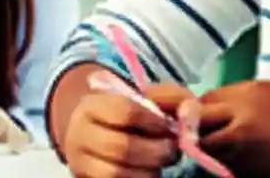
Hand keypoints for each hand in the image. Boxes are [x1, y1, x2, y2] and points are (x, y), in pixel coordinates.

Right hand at [62, 81, 190, 177]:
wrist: (98, 134)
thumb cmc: (131, 116)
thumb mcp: (151, 99)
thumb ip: (176, 100)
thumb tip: (190, 115)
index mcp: (92, 105)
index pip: (125, 112)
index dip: (155, 123)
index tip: (170, 128)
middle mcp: (79, 132)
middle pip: (121, 147)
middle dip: (156, 152)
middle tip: (171, 151)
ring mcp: (79, 161)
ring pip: (116, 173)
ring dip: (149, 172)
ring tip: (159, 164)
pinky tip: (148, 174)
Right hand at [198, 80, 269, 175]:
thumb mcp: (258, 171)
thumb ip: (228, 161)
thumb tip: (207, 157)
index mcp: (239, 139)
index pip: (193, 138)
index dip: (190, 145)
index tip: (191, 150)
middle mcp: (240, 110)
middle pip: (195, 112)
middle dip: (193, 123)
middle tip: (198, 136)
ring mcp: (252, 92)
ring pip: (210, 96)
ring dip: (208, 109)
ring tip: (219, 123)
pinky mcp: (263, 83)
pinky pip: (232, 89)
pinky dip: (230, 101)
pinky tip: (241, 114)